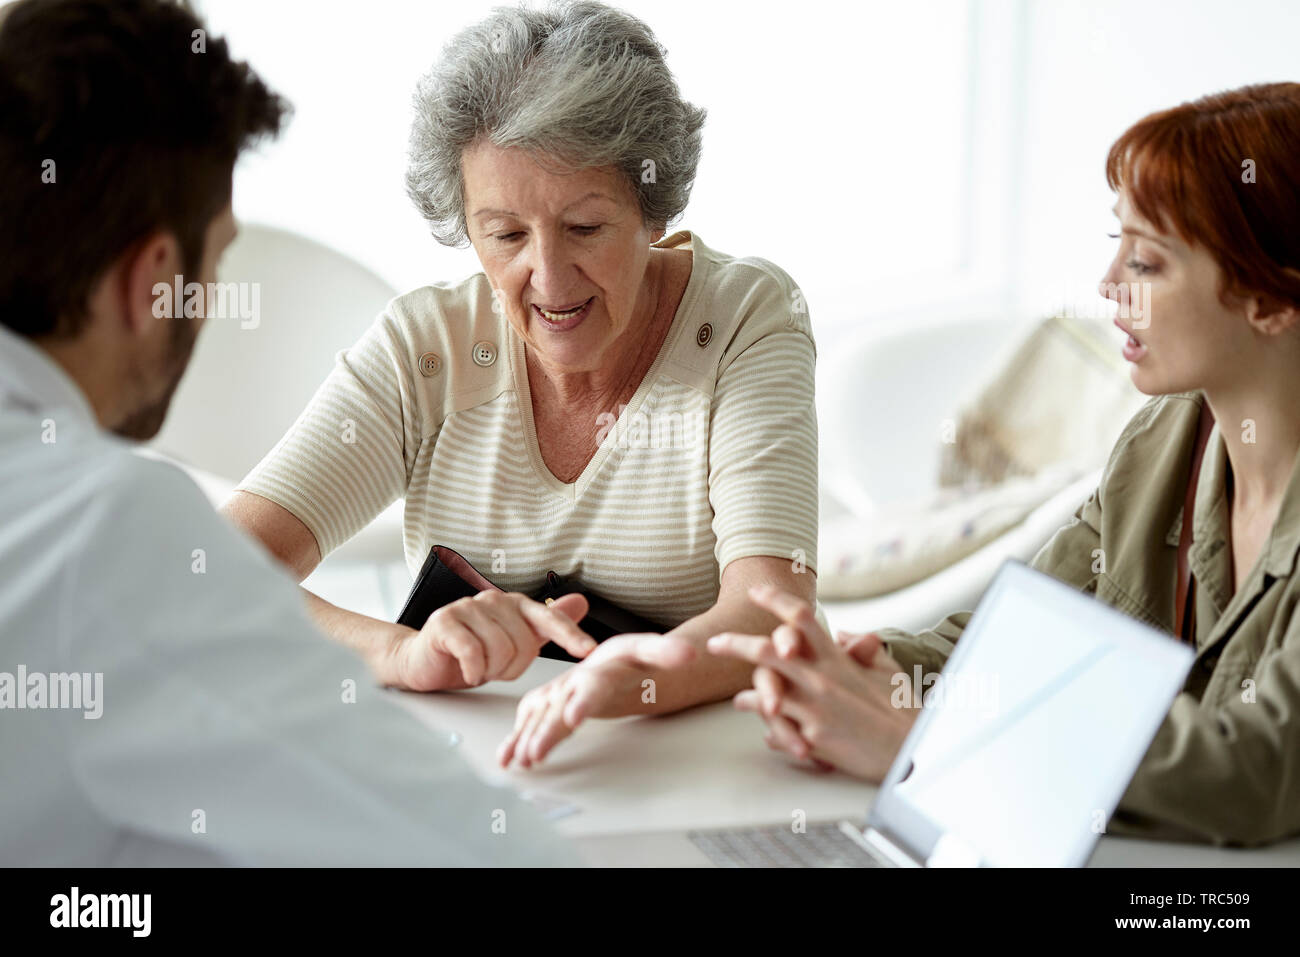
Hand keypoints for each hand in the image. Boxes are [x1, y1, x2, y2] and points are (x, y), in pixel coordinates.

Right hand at [378, 592, 597, 690]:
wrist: (425, 661)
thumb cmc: (470, 653)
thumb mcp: (515, 643)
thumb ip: (547, 625)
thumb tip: (581, 602)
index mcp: (515, 605)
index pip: (550, 619)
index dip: (571, 635)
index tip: (590, 651)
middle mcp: (494, 600)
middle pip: (524, 645)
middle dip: (512, 668)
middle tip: (493, 668)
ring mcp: (468, 607)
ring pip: (500, 651)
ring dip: (490, 671)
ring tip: (478, 667)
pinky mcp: (445, 622)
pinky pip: (473, 653)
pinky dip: (473, 670)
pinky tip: (467, 670)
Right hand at [497, 633, 695, 768]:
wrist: (617, 658)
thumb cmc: (632, 659)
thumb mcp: (652, 652)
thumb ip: (669, 652)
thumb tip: (690, 653)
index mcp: (601, 666)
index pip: (593, 683)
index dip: (582, 701)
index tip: (573, 718)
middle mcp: (575, 678)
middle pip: (560, 705)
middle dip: (547, 729)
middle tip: (536, 752)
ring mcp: (559, 691)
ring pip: (542, 716)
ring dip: (529, 738)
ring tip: (523, 760)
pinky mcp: (549, 704)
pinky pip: (529, 721)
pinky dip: (516, 739)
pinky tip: (507, 757)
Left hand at [707, 585, 917, 781]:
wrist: (910, 748)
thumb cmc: (900, 707)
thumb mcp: (884, 668)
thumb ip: (860, 648)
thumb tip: (841, 634)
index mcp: (836, 658)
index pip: (801, 618)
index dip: (775, 600)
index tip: (755, 591)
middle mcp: (820, 678)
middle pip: (766, 651)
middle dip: (735, 644)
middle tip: (714, 642)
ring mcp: (814, 709)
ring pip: (763, 694)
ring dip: (748, 696)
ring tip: (737, 700)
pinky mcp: (812, 738)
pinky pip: (777, 731)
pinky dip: (770, 730)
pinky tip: (766, 730)